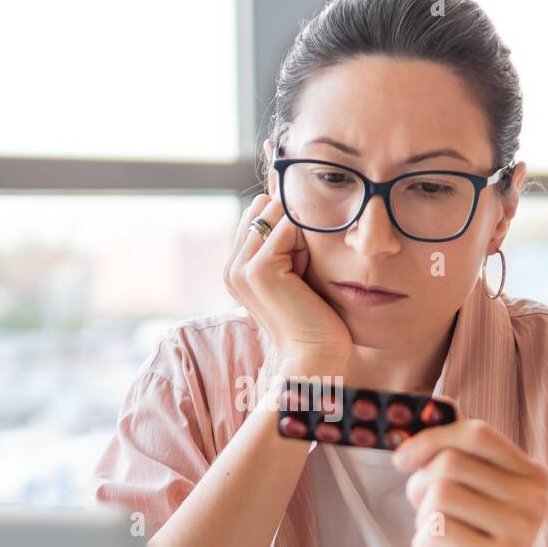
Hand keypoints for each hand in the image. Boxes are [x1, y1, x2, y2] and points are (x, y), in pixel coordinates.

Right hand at [224, 193, 352, 376]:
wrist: (316, 353)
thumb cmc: (313, 314)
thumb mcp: (293, 269)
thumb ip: (282, 239)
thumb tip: (283, 193)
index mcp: (235, 267)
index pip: (257, 213)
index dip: (286, 227)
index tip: (297, 265)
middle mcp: (231, 266)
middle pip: (266, 209)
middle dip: (292, 229)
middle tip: (300, 272)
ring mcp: (241, 267)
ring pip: (277, 214)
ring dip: (300, 238)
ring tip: (301, 276)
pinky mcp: (258, 269)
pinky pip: (288, 226)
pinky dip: (305, 246)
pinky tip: (304, 276)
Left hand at [394, 418, 547, 546]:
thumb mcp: (462, 495)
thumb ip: (455, 452)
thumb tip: (435, 404)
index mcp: (529, 474)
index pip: (477, 433)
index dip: (431, 438)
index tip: (403, 459)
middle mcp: (535, 497)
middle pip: (451, 463)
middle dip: (420, 488)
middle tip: (427, 517)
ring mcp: (523, 529)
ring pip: (441, 495)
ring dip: (422, 521)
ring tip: (438, 543)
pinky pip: (436, 530)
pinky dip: (423, 546)